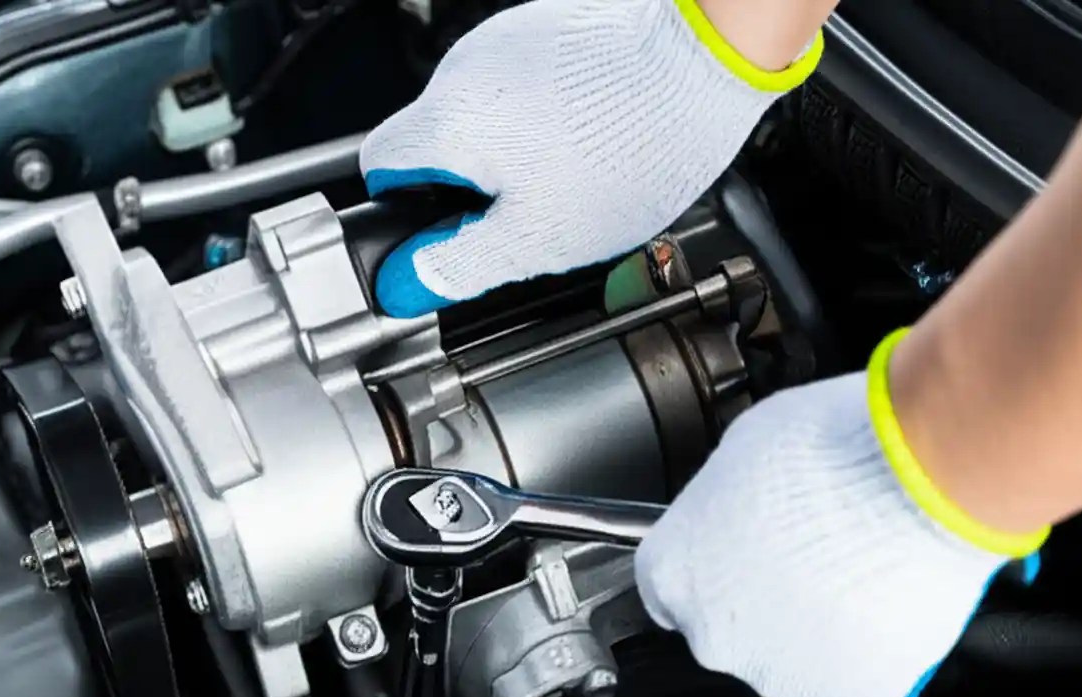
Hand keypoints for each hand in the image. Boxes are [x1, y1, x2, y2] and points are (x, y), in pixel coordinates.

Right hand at [361, 0, 821, 316]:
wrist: (703, 62)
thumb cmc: (630, 148)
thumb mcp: (538, 239)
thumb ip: (460, 265)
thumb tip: (406, 284)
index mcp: (448, 123)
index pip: (377, 167)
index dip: (402, 208)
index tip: (437, 231)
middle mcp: (464, 69)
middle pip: (432, 140)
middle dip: (465, 185)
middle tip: (519, 216)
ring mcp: (506, 41)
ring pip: (479, 113)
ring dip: (506, 151)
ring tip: (567, 176)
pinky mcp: (546, 28)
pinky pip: (520, 84)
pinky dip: (540, 118)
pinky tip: (585, 140)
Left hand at [634, 333, 1047, 696]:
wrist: (918, 477)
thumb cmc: (831, 449)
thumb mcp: (740, 449)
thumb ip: (721, 499)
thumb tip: (734, 506)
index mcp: (674, 572)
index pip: (672, 586)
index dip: (712, 565)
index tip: (737, 552)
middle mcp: (714, 636)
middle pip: (727, 626)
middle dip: (761, 596)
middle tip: (806, 553)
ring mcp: (781, 674)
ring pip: (789, 658)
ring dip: (812, 624)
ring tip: (851, 569)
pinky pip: (853, 685)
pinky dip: (867, 655)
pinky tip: (880, 606)